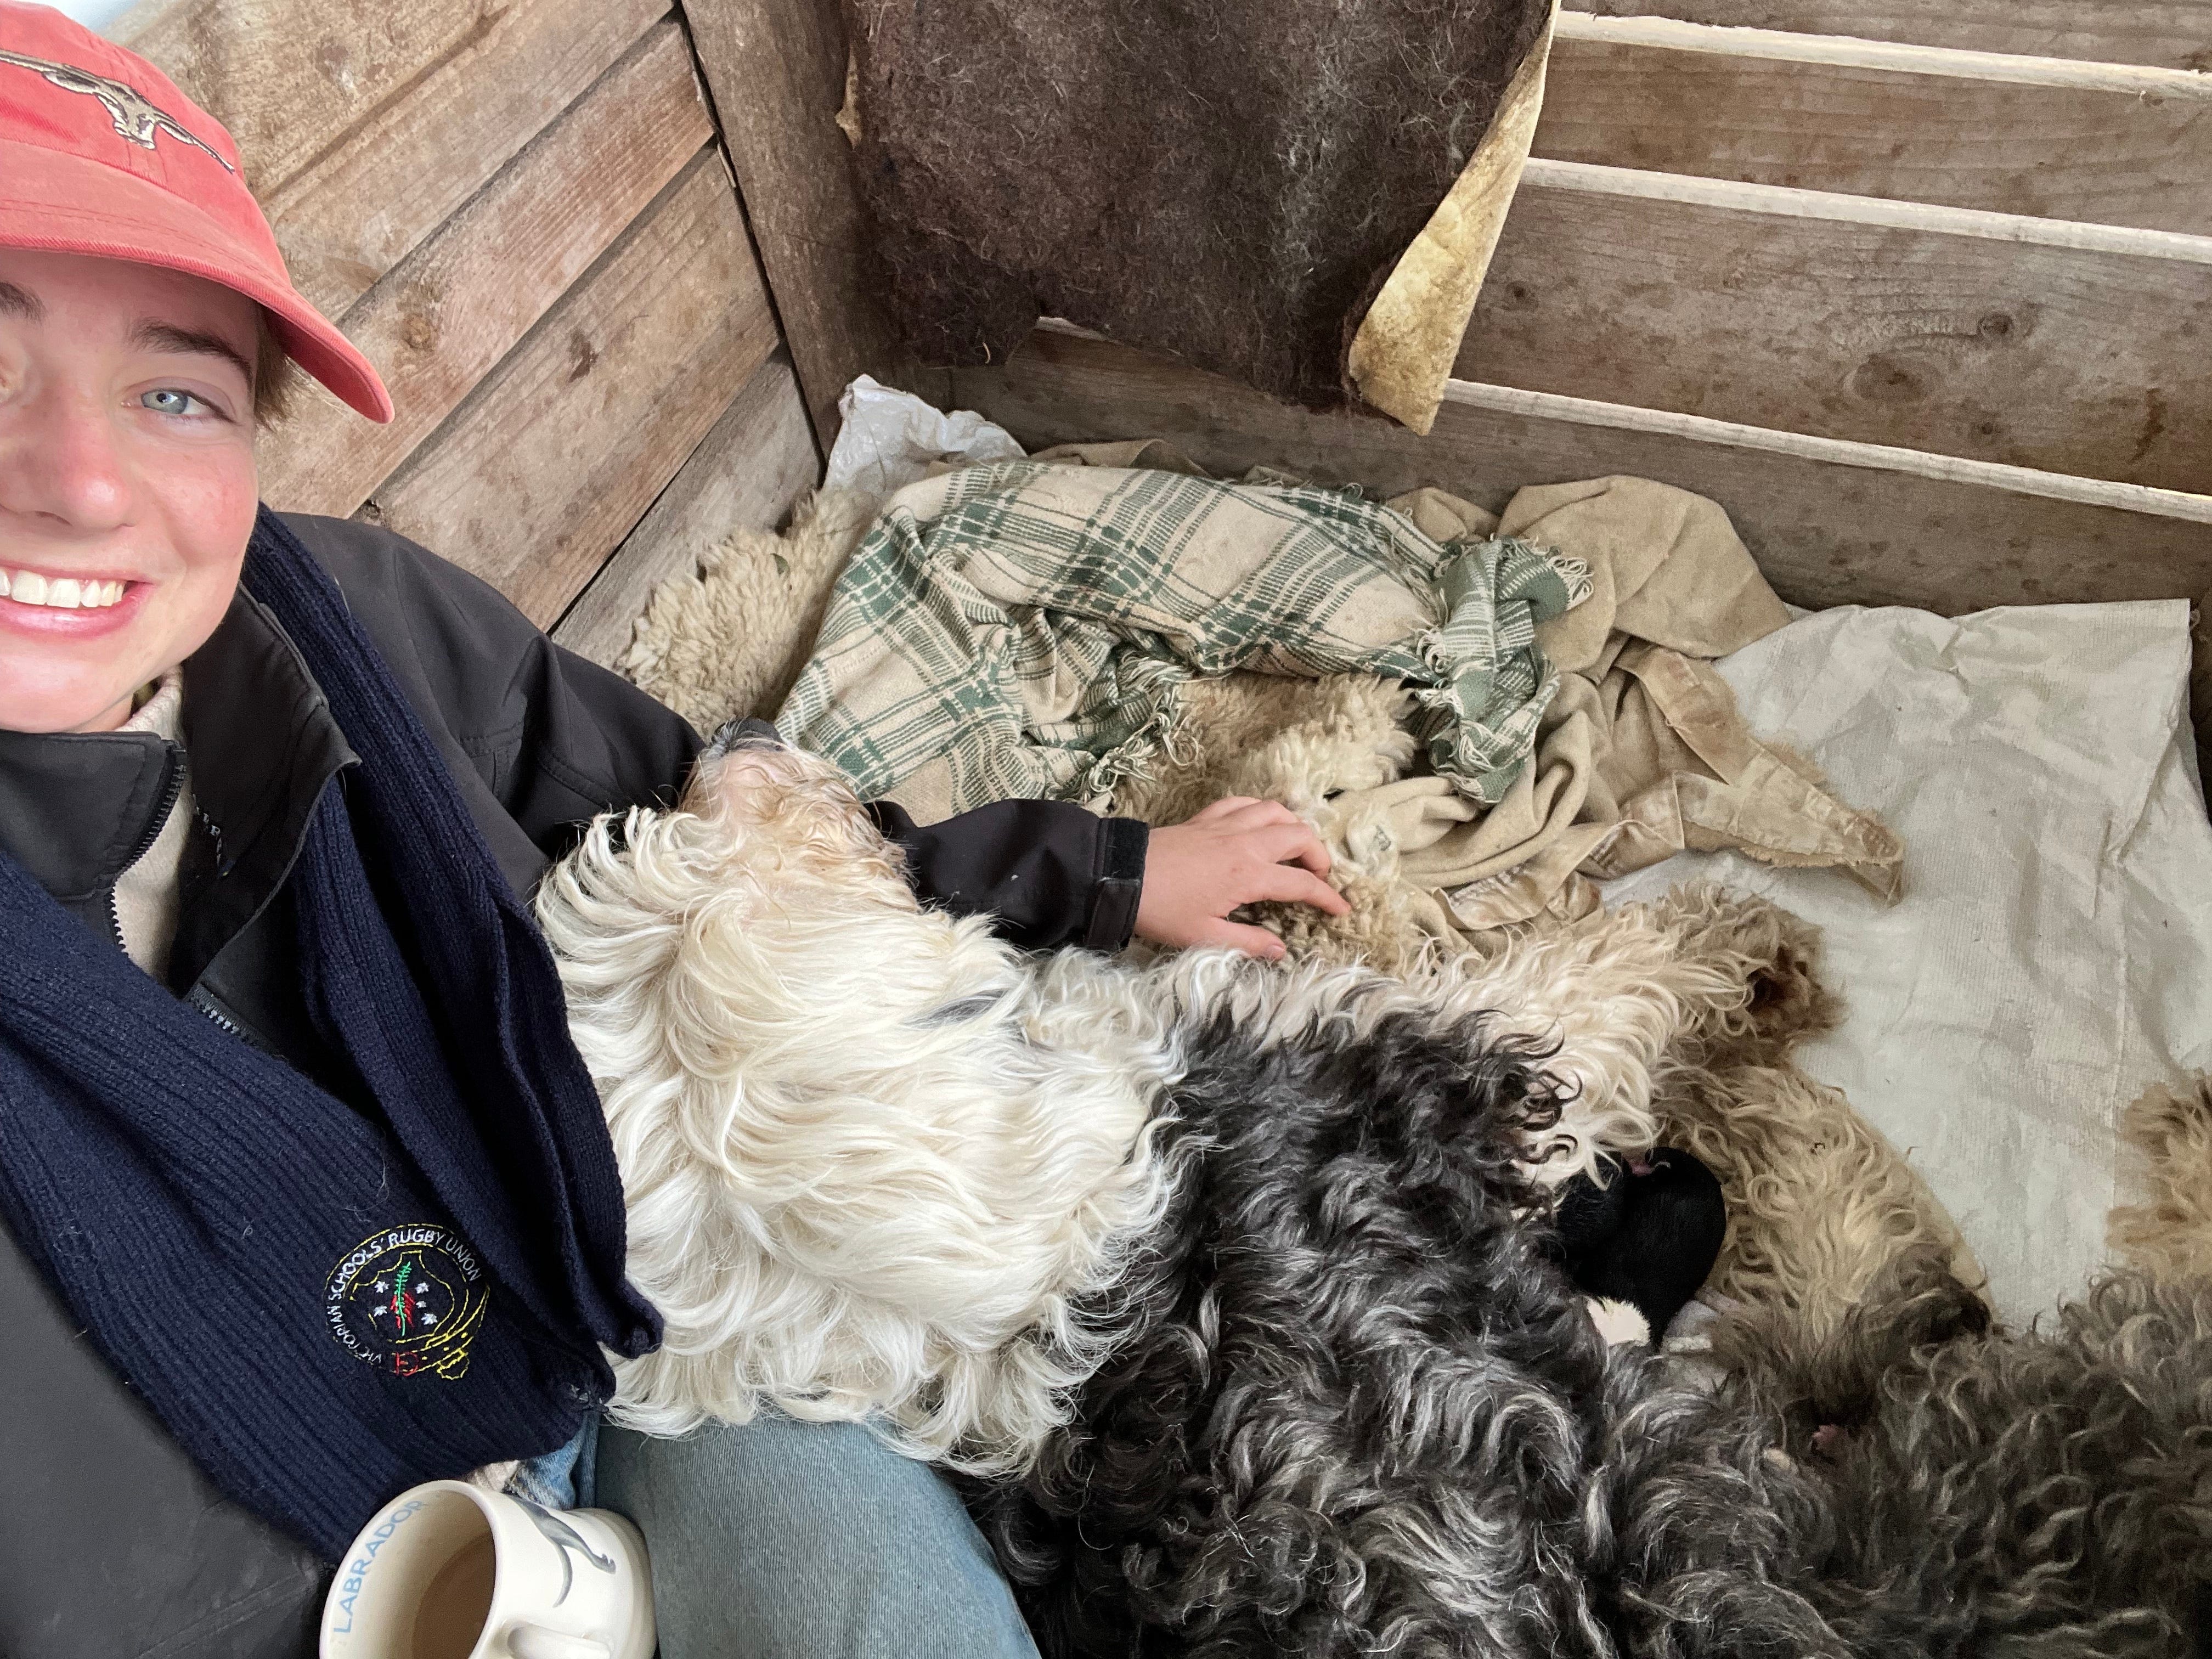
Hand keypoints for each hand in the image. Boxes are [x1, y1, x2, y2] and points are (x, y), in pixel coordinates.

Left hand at [1135, 797, 1350, 958]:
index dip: (1327, 898)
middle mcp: (1245, 843)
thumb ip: (1248, 942)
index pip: (1301, 884)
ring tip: (1296, 848)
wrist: (1120, 876)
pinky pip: (1243, 803)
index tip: (1342, 910)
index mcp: (1249, 875)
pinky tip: (1260, 823)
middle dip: (1318, 856)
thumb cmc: (1162, 910)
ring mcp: (1225, 825)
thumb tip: (1280, 951)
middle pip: (1299, 836)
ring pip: (1275, 811)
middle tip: (1318, 878)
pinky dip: (1260, 810)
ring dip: (1294, 827)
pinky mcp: (1206, 817)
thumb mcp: (1204, 937)